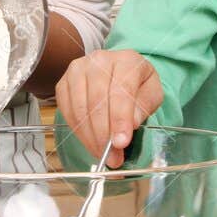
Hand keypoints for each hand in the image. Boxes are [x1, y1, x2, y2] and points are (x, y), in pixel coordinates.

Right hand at [54, 49, 162, 167]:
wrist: (120, 73)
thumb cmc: (137, 85)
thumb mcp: (152, 93)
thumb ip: (144, 106)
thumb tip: (131, 123)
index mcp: (126, 59)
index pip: (121, 90)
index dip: (120, 119)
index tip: (121, 143)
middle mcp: (99, 60)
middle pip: (97, 100)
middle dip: (104, 134)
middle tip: (113, 157)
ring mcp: (77, 70)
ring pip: (79, 107)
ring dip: (90, 137)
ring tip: (102, 154)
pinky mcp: (63, 82)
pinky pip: (67, 111)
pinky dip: (78, 131)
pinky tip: (90, 142)